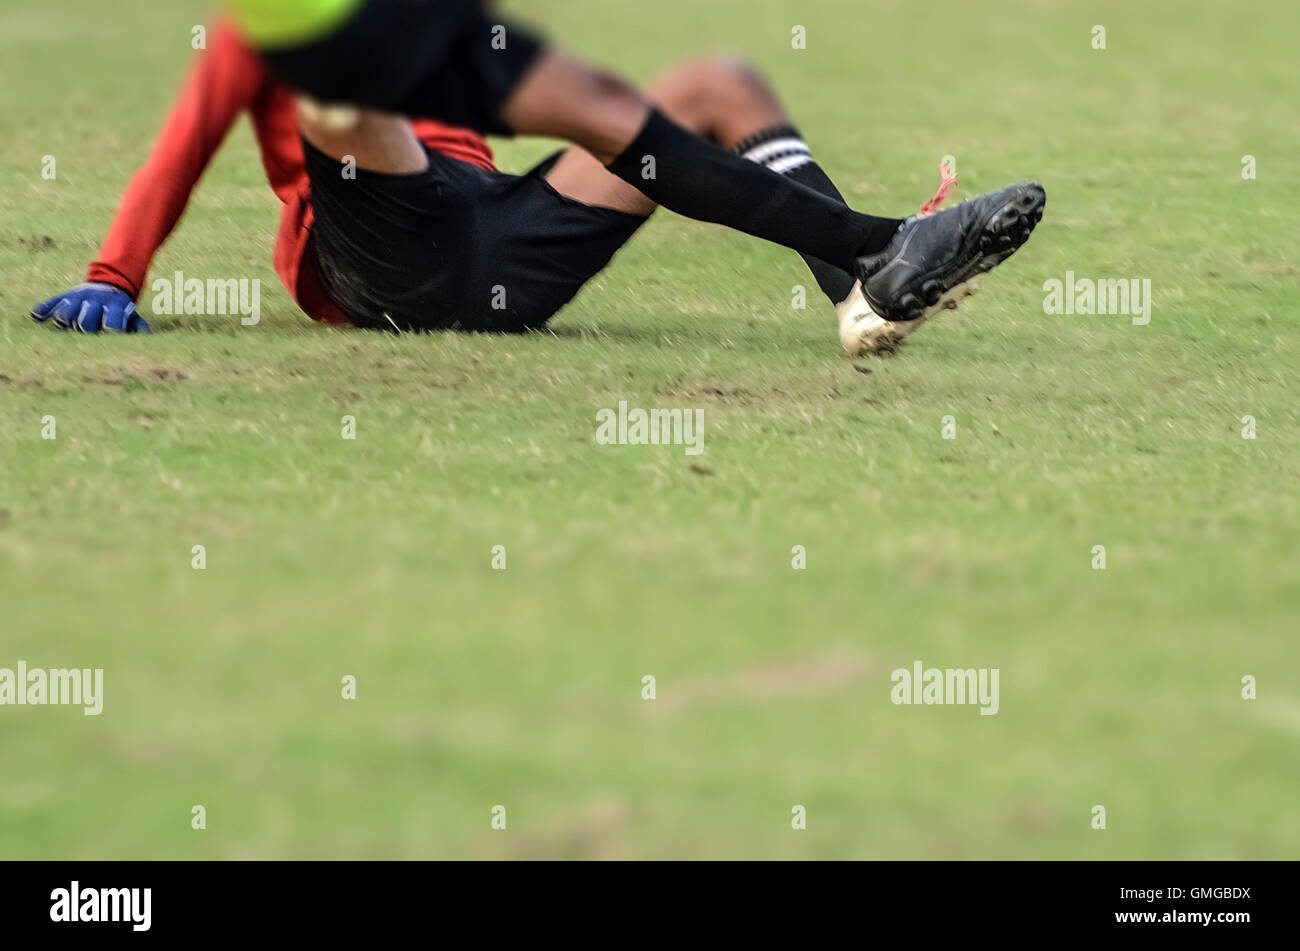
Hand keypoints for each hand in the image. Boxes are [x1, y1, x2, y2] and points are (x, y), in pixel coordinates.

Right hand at [31, 283, 150, 332]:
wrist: (109, 282)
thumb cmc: (120, 308)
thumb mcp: (132, 314)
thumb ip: (138, 325)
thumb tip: (145, 335)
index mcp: (116, 307)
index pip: (113, 321)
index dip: (111, 330)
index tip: (108, 336)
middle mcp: (97, 302)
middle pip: (87, 319)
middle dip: (85, 327)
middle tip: (84, 332)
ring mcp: (80, 298)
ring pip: (68, 309)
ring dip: (64, 318)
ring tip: (62, 325)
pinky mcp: (66, 296)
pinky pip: (52, 301)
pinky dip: (44, 308)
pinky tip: (37, 316)